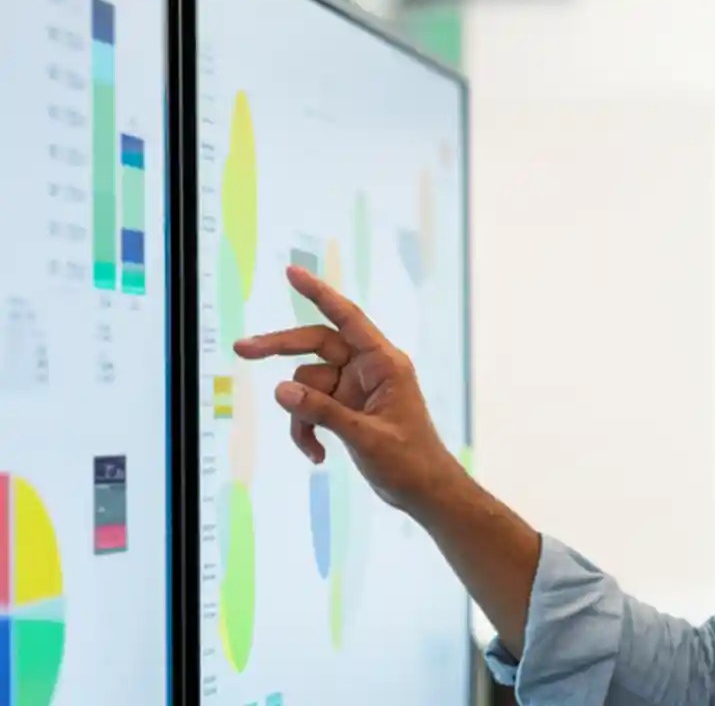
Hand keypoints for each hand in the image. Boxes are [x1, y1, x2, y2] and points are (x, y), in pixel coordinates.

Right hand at [234, 265, 458, 509]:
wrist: (424, 491)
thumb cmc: (410, 461)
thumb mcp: (365, 436)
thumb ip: (323, 412)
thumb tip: (280, 389)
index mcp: (384, 363)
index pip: (347, 318)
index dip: (319, 293)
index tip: (292, 272)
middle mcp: (368, 369)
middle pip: (315, 346)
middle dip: (280, 349)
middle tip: (242, 350)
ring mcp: (356, 388)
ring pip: (307, 385)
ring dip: (301, 417)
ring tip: (313, 448)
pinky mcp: (347, 409)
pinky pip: (312, 407)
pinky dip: (307, 429)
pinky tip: (317, 455)